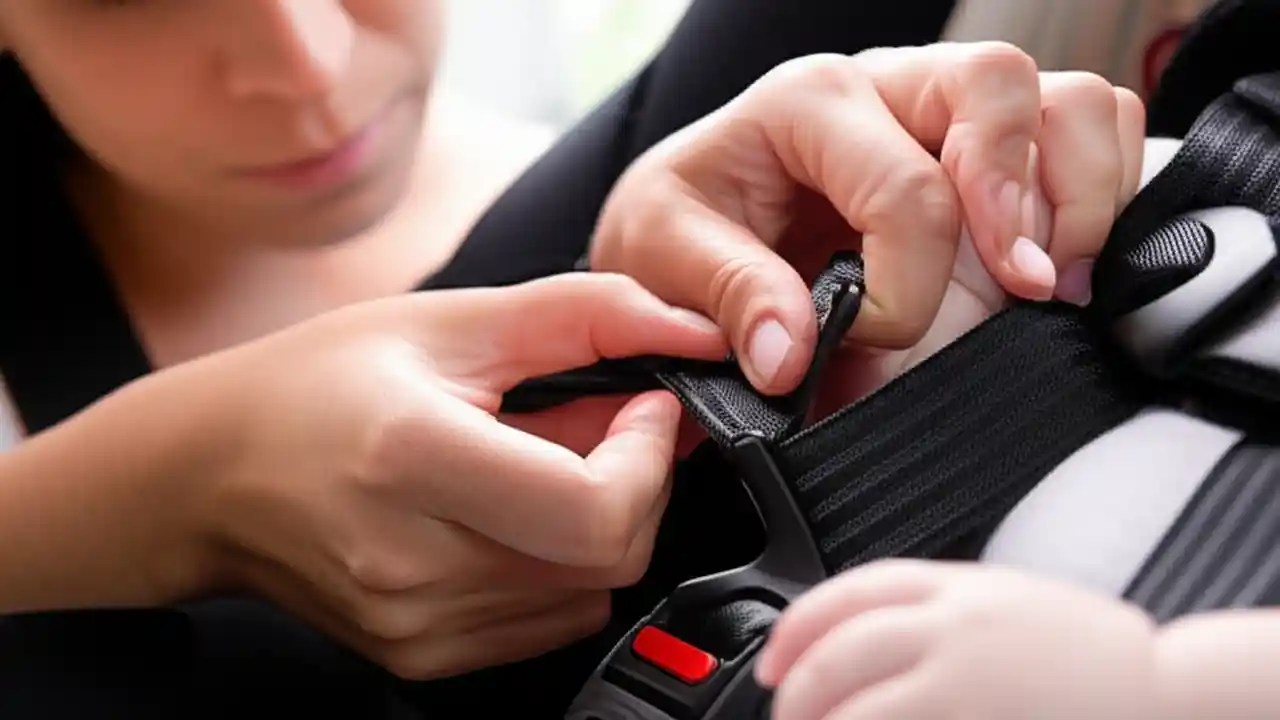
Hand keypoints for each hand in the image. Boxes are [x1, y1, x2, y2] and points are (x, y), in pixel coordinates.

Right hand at [185, 273, 726, 679]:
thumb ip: (585, 316)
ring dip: (600, 523)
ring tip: (545, 462)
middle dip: (641, 484)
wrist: (207, 475)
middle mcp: (414, 562)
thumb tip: (692, 331)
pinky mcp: (421, 656)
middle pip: (610, 557)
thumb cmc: (314, 385)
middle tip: (610, 425)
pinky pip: (548, 622)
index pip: (598, 509)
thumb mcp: (452, 321)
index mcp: (413, 459)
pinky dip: (561, 566)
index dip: (651, 455)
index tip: (647, 405)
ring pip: (590, 592)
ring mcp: (416, 624)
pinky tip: (512, 512)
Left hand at [591, 42, 1143, 404]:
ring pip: (1067, 101)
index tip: (869, 341)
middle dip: (1020, 199)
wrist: (690, 219)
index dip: (906, 287)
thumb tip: (792, 351)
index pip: (904, 186)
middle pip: (1000, 87)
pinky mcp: (991, 155)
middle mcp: (888, 88)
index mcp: (806, 103)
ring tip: (1042, 281)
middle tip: (1013, 284)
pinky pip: (1087, 133)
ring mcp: (948, 115)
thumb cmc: (681, 223)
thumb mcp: (662, 252)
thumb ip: (728, 294)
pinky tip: (1059, 264)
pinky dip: (1102, 196)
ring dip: (1079, 196)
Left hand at [756, 560, 1157, 719]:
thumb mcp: (1004, 597)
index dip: (795, 626)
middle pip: (839, 650)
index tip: (773, 658)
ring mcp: (963, 685)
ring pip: (858, 705)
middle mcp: (952, 629)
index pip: (847, 592)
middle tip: (784, 711)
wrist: (1162, 693)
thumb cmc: (1088, 653)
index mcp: (955, 587)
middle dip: (796, 686)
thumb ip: (935, 604)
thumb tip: (861, 630)